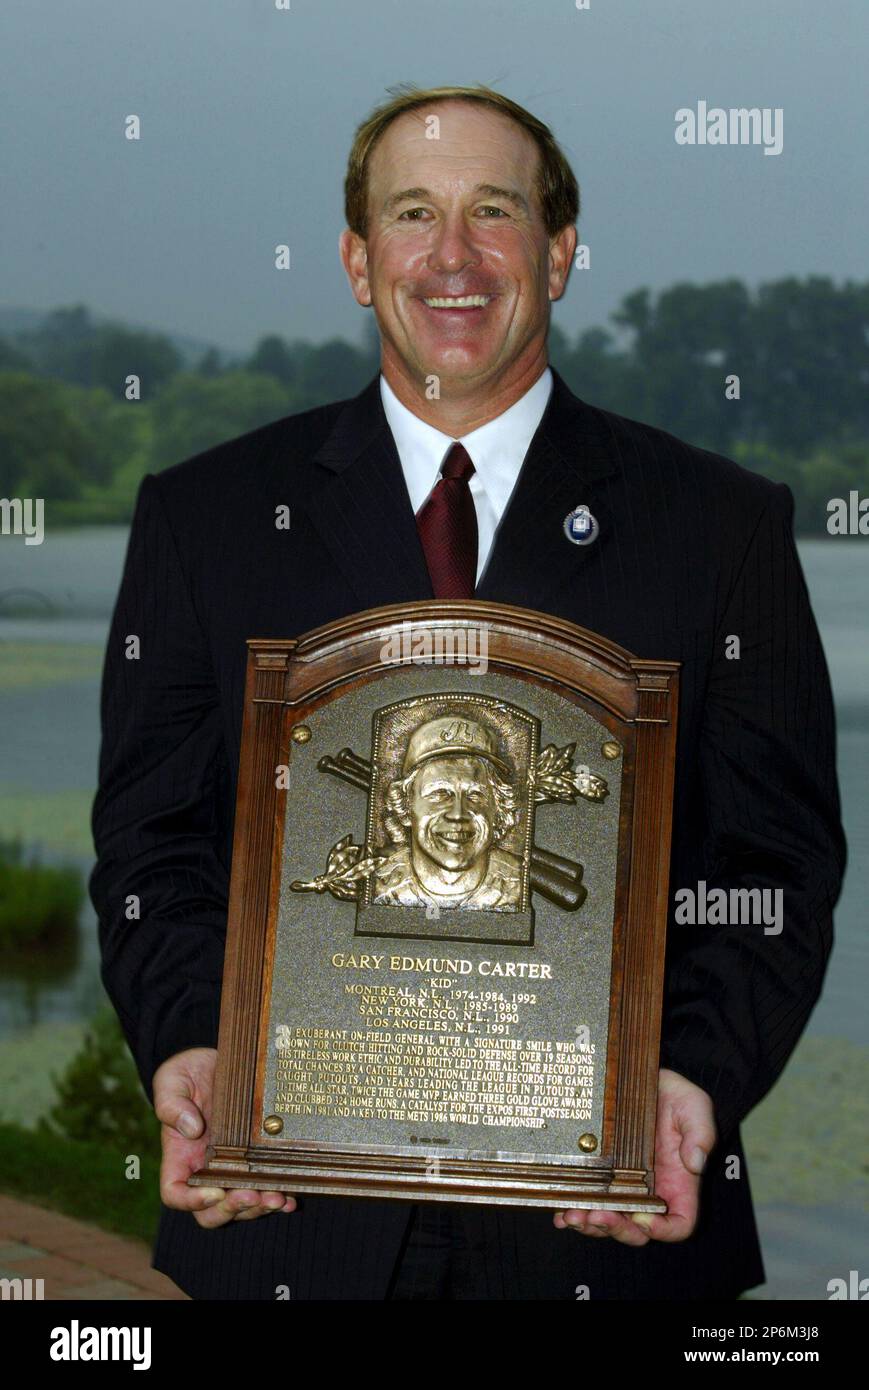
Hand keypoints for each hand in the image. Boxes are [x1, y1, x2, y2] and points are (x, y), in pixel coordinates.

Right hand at [153, 1046, 296, 1228]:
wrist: (220, 1061)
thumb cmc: (189, 1072)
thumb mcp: (173, 1080)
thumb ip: (172, 1105)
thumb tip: (191, 1129)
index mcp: (180, 1157)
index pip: (176, 1193)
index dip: (192, 1201)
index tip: (214, 1192)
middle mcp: (205, 1170)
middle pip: (212, 1210)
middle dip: (232, 1208)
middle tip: (252, 1195)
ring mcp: (232, 1169)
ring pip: (242, 1205)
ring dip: (259, 1206)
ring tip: (278, 1198)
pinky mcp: (256, 1161)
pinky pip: (266, 1187)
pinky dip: (280, 1197)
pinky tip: (292, 1198)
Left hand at [553, 1067, 715, 1246]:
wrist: (645, 1079)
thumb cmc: (676, 1097)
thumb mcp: (695, 1107)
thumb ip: (700, 1134)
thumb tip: (695, 1162)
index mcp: (679, 1185)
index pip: (678, 1224)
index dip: (662, 1230)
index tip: (642, 1219)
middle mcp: (650, 1192)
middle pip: (635, 1229)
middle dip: (615, 1228)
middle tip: (596, 1215)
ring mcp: (623, 1186)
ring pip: (608, 1218)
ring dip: (589, 1224)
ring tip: (572, 1216)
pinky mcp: (601, 1175)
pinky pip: (588, 1200)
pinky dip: (572, 1211)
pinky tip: (559, 1213)